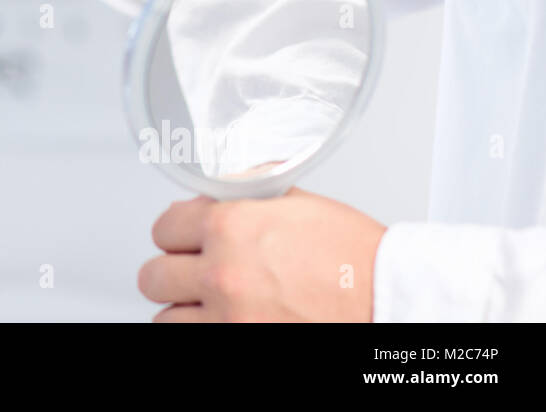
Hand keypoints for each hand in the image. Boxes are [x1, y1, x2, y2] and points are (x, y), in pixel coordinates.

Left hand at [137, 187, 386, 321]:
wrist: (392, 299)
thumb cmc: (356, 256)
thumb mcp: (295, 204)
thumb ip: (243, 199)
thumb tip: (209, 199)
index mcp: (229, 227)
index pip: (163, 229)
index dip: (178, 234)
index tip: (186, 240)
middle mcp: (221, 275)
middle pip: (153, 276)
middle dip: (174, 273)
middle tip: (194, 275)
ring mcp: (228, 319)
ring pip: (166, 318)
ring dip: (185, 311)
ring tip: (210, 305)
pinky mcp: (238, 346)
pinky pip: (192, 341)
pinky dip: (204, 330)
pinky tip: (224, 321)